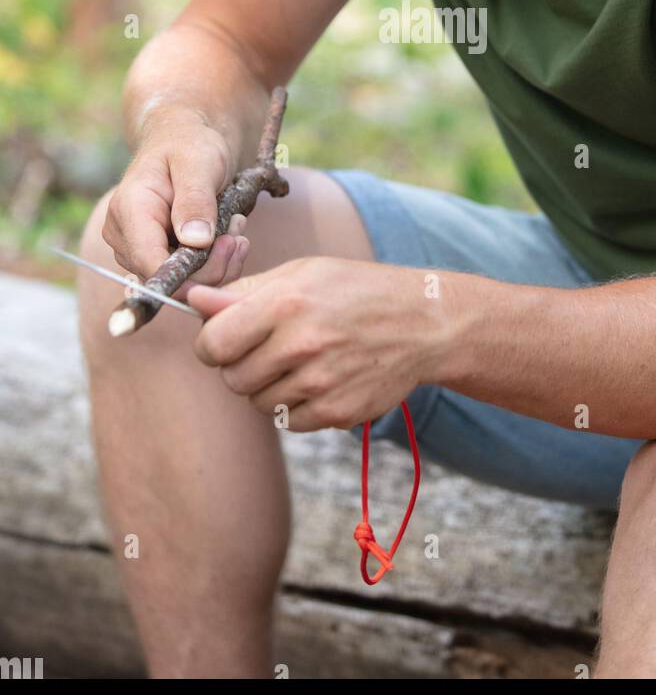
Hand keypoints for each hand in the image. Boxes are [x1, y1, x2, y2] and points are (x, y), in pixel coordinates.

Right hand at [101, 113, 248, 290]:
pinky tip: (229, 237)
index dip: (191, 272)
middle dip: (213, 263)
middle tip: (240, 230)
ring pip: (180, 282)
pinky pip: (186, 276)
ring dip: (218, 262)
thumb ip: (195, 199)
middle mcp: (124, 236)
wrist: (184, 139)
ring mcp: (136, 249)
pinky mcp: (154, 255)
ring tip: (236, 226)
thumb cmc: (190, 143)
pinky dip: (214, 263)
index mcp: (129, 210)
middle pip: (167, 278)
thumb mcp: (198, 162)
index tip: (230, 245)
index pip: (150, 263)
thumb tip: (195, 241)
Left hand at [185, 256, 448, 431]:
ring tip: (301, 361)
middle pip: (232, 378)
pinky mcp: (336, 412)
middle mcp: (301, 345)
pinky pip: (289, 421)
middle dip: (241, 365)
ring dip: (269, 386)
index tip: (223, 341)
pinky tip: (320, 379)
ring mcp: (320, 383)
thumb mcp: (302, 273)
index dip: (210, 345)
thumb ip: (244, 291)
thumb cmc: (356, 290)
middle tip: (269, 348)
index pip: (212, 344)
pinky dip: (296, 405)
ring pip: (258, 402)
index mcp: (286, 303)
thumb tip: (193, 299)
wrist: (423, 323)